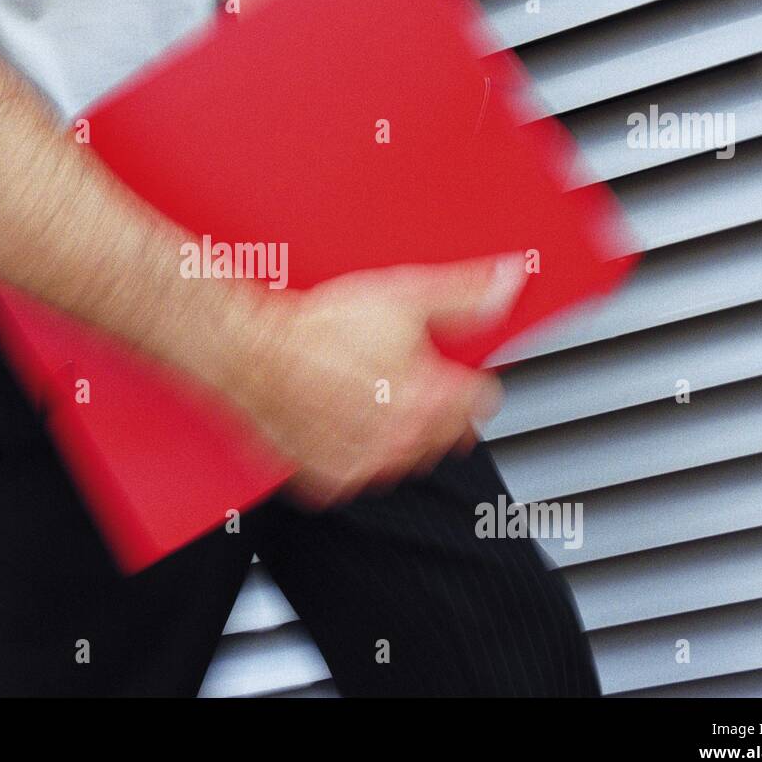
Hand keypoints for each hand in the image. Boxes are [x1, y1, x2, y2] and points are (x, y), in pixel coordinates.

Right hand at [231, 255, 524, 508]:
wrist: (253, 353)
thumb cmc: (317, 330)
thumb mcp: (404, 294)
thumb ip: (465, 293)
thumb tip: (508, 282)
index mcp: (432, 400)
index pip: (483, 400)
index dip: (470, 376)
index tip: (457, 367)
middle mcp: (402, 441)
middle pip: (447, 433)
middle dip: (437, 404)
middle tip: (410, 374)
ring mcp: (365, 465)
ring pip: (406, 457)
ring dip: (400, 430)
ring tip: (373, 392)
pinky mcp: (329, 479)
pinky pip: (360, 472)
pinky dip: (357, 450)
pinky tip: (345, 418)